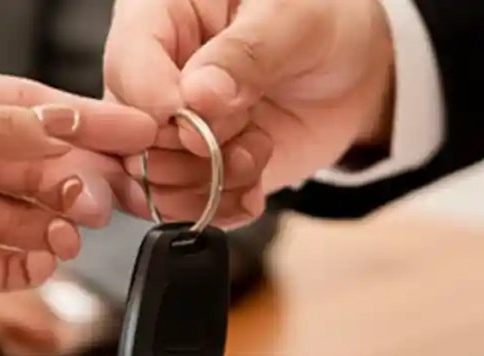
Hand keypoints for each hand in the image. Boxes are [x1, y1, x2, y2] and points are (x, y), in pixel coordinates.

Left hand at [0, 57, 155, 322]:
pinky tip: (40, 264)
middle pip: (45, 167)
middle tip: (100, 201)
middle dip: (80, 182)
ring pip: (34, 218)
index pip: (37, 109)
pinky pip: (9, 265)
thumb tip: (64, 127)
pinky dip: (33, 267)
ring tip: (67, 237)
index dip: (91, 123)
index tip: (142, 132)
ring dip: (60, 228)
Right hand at [104, 0, 394, 226]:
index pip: (128, 65)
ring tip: (255, 155)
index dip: (156, 105)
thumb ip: (247, 54)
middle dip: (188, 153)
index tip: (194, 124)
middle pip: (129, 133)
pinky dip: (220, 207)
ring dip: (208, 183)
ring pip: (151, 180)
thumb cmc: (324, 21)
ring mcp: (169, 127)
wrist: (355, 72)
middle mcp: (155, 73)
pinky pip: (182, 207)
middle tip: (242, 140)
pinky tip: (252, 188)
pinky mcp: (193, 169)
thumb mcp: (294, 19)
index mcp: (161, 12)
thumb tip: (198, 97)